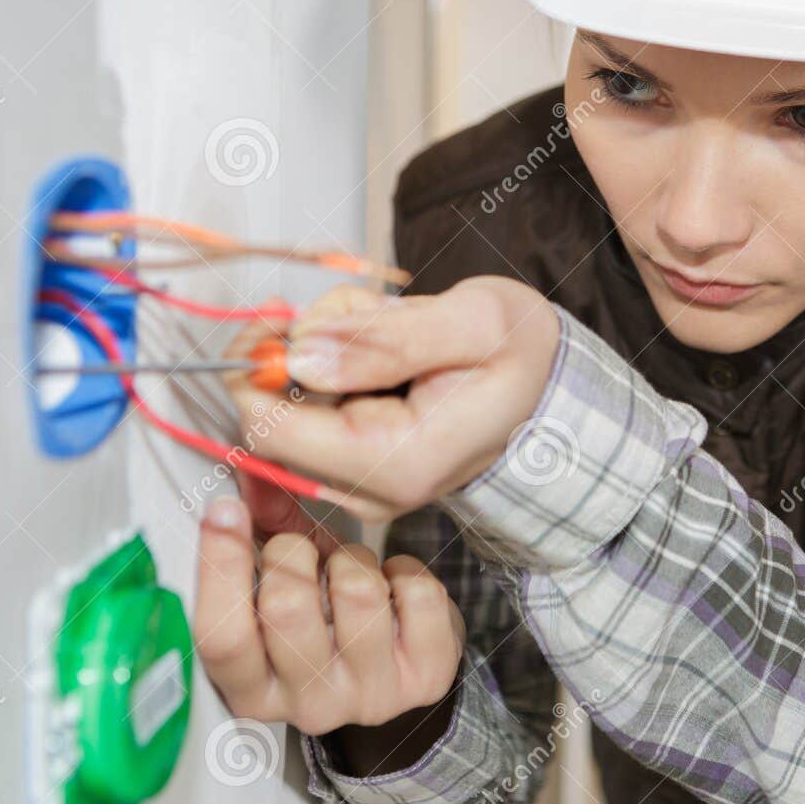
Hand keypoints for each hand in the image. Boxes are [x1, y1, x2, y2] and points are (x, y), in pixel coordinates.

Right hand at [194, 497, 464, 736]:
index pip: (222, 636)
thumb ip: (263, 534)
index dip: (220, 566)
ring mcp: (372, 698)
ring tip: (353, 573)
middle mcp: (309, 706)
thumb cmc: (328, 618)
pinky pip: (417, 593)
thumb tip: (252, 473)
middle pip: (286, 606)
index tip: (226, 509)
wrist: (400, 661)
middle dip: (295, 554)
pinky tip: (394, 587)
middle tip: (305, 555)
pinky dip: (406, 571)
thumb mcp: (285, 585)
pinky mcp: (426, 680)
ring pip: (357, 590)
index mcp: (254, 691)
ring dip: (355, 560)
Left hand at [225, 275, 560, 523]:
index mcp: (400, 461)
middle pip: (276, 414)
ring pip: (293, 404)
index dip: (257, 366)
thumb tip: (296, 356)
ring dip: (328, 348)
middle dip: (307, 347)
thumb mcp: (473, 322)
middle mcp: (373, 489)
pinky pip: (312, 408)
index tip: (279, 315)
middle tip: (367, 315)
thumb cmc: (522, 353)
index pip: (272, 429)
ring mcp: (362, 483)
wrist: (548, 385)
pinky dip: (337, 365)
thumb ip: (383, 340)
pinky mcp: (356, 467)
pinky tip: (387, 354)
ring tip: (394, 331)